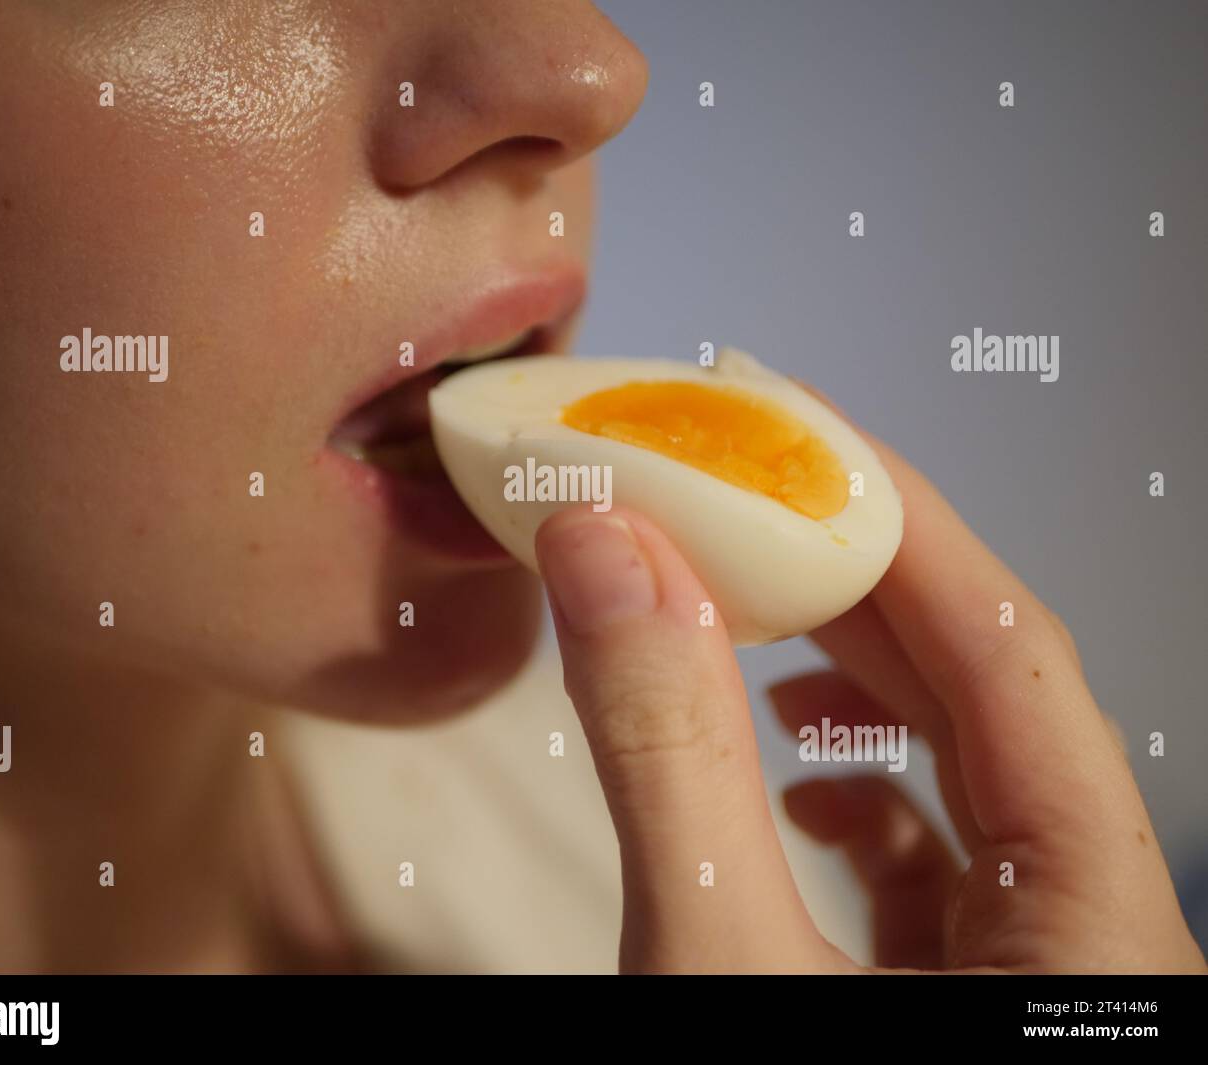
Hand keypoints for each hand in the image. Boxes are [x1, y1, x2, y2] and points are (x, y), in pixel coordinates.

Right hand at [533, 398, 1205, 974]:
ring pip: (970, 771)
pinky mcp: (975, 995)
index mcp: (1098, 928)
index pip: (1014, 647)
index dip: (892, 518)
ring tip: (752, 634)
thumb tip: (604, 553)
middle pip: (992, 693)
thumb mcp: (716, 963)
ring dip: (855, 684)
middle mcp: (1098, 938)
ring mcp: (1041, 968)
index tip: (790, 431)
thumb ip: (668, 757)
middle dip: (849, 586)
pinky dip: (856, 798)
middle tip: (739, 501)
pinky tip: (789, 791)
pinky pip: (943, 859)